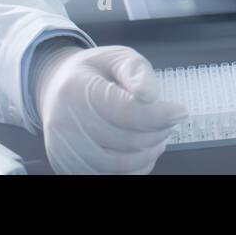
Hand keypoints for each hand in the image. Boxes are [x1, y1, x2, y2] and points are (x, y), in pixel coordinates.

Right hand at [34, 44, 186, 174]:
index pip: (125, 111)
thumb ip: (136, 71)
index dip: (159, 115)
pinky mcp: (69, 167)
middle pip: (126, 141)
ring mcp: (64, 150)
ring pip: (120, 165)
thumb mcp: (116, 57)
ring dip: (149, 152)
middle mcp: (65, 124)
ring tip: (159, 136)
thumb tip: (150, 94)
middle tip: (170, 121)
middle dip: (158, 133)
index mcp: (76, 90)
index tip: (180, 111)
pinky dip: (134, 168)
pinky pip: (110, 176)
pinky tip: (143, 151)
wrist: (55, 90)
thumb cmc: (91, 73)